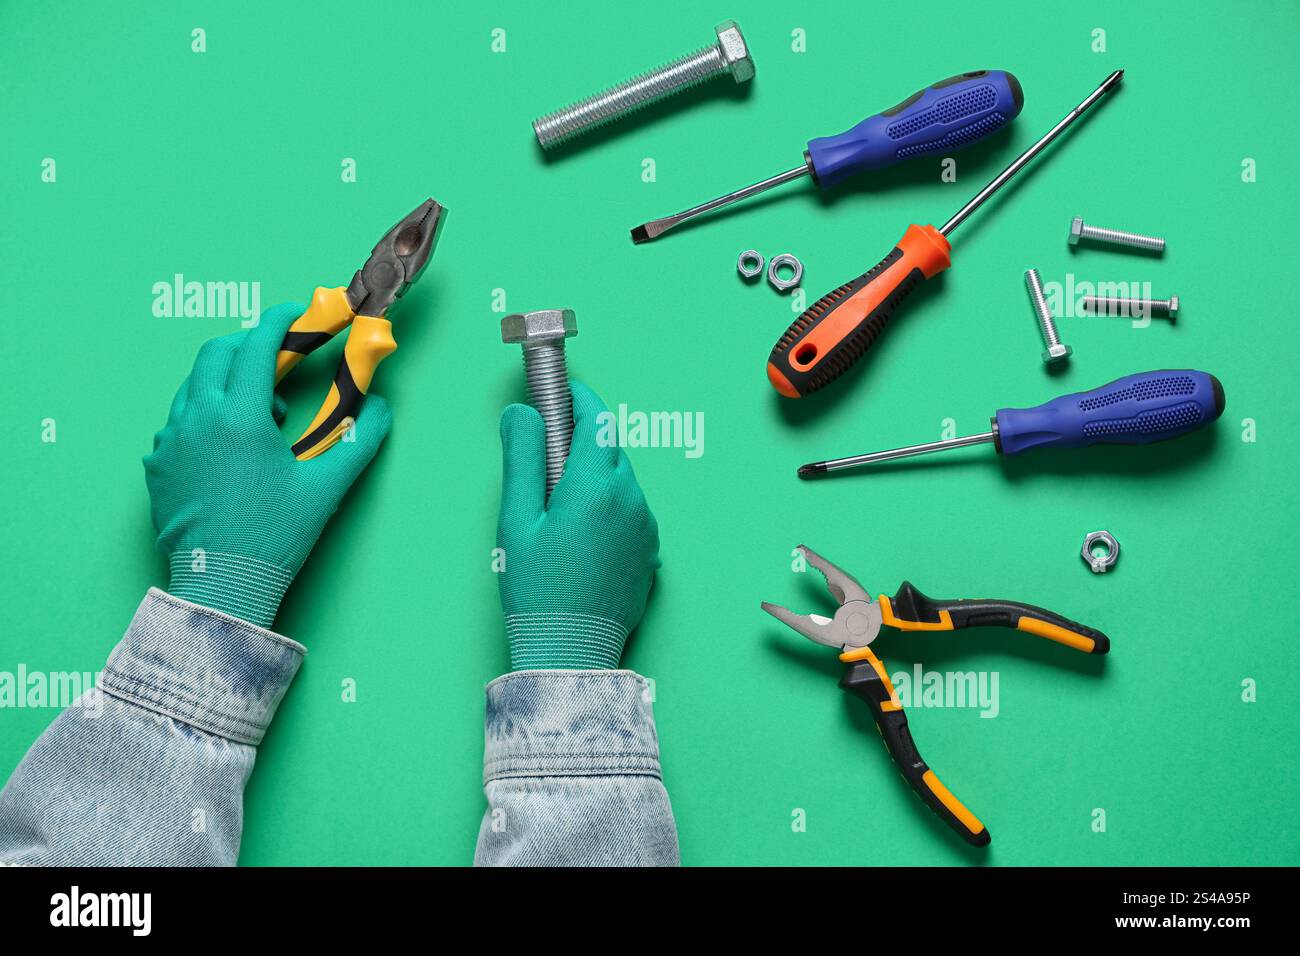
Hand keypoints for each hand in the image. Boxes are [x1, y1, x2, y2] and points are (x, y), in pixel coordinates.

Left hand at [143, 303, 391, 627]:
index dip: (282, 321)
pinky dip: (207, 414)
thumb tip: (380, 406)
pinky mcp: (157, 463)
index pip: (258, 345)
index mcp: (240, 417)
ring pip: (195, 384)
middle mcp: (198, 418)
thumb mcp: (328, 485)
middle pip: (218, 351)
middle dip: (251, 342)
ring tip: (262, 414)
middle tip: (281, 356)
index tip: (300, 314)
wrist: (222, 584)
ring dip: (229, 381)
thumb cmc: (275, 536)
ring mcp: (170, 440)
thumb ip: (362, 438)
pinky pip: (179, 420)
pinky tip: (231, 444)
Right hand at [497, 382, 659, 669]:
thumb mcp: (517, 519)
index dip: (578, 399)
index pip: (597, 420)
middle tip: (549, 450)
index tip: (561, 393)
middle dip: (584, 438)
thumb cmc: (537, 588)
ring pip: (623, 480)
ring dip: (596, 474)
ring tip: (559, 501)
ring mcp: (646, 528)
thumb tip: (523, 413)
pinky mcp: (651, 553)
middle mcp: (631, 501)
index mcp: (597, 486)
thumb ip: (522, 457)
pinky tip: (581, 531)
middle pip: (612, 448)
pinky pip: (632, 511)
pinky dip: (609, 505)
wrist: (570, 651)